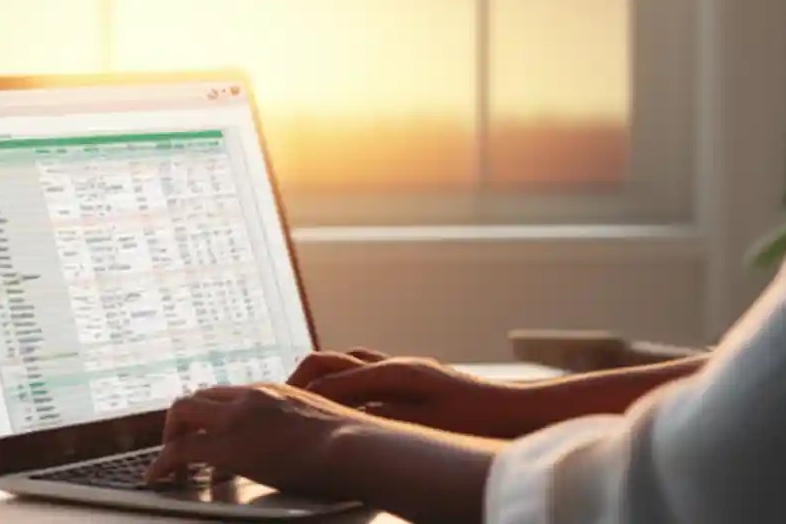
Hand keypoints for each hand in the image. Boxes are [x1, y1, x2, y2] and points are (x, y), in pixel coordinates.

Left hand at [146, 382, 372, 498]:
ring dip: (170, 436)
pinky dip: (163, 463)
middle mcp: (250, 396)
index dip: (212, 413)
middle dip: (183, 421)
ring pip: (182, 411)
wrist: (356, 447)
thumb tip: (311, 445)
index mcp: (274, 391)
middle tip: (180, 445)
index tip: (207, 431)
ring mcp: (236, 417)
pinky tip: (158, 477)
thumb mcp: (325, 424)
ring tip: (168, 463)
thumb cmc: (354, 444)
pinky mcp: (226, 445)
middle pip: (199, 396)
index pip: (229, 394)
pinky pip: (179, 450)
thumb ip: (305, 427)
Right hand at [289, 351, 522, 438]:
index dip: (297, 395)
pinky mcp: (412, 377)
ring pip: (346, 361)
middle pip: (329, 360)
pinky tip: (339, 401)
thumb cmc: (476, 420)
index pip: (329, 380)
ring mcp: (403, 368)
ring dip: (318, 376)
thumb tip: (340, 416)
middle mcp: (394, 364)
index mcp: (393, 373)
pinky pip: (364, 370)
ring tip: (296, 399)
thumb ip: (380, 417)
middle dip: (297, 378)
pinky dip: (341, 380)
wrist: (516, 410)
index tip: (269, 409)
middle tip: (272, 400)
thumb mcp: (425, 424)